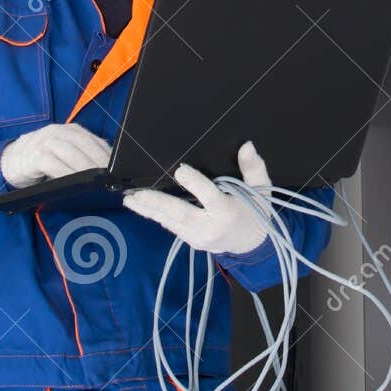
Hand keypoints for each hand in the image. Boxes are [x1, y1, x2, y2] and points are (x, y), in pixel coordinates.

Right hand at [0, 122, 111, 189]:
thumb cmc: (42, 161)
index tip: (118, 169)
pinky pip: (51, 162)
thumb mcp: (64, 156)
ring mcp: (44, 141)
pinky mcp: (33, 155)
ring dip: (84, 167)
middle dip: (98, 161)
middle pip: (83, 144)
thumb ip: (82, 158)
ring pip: (69, 151)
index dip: (107, 155)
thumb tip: (107, 173)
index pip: (94, 140)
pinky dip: (64, 173)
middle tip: (110, 178)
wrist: (10, 161)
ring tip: (96, 182)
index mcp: (71, 131)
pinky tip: (73, 182)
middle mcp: (58, 132)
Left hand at [122, 140, 272, 255]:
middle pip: (181, 213)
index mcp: (228, 212)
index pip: (209, 196)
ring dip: (149, 210)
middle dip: (158, 203)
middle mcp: (211, 226)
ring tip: (129, 199)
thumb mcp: (260, 188)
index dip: (195, 183)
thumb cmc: (255, 211)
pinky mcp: (192, 242)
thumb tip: (246, 146)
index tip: (180, 170)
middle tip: (137, 193)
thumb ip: (253, 167)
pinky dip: (156, 216)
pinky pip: (171, 227)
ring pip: (171, 222)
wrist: (252, 244)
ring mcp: (200, 237)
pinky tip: (141, 207)